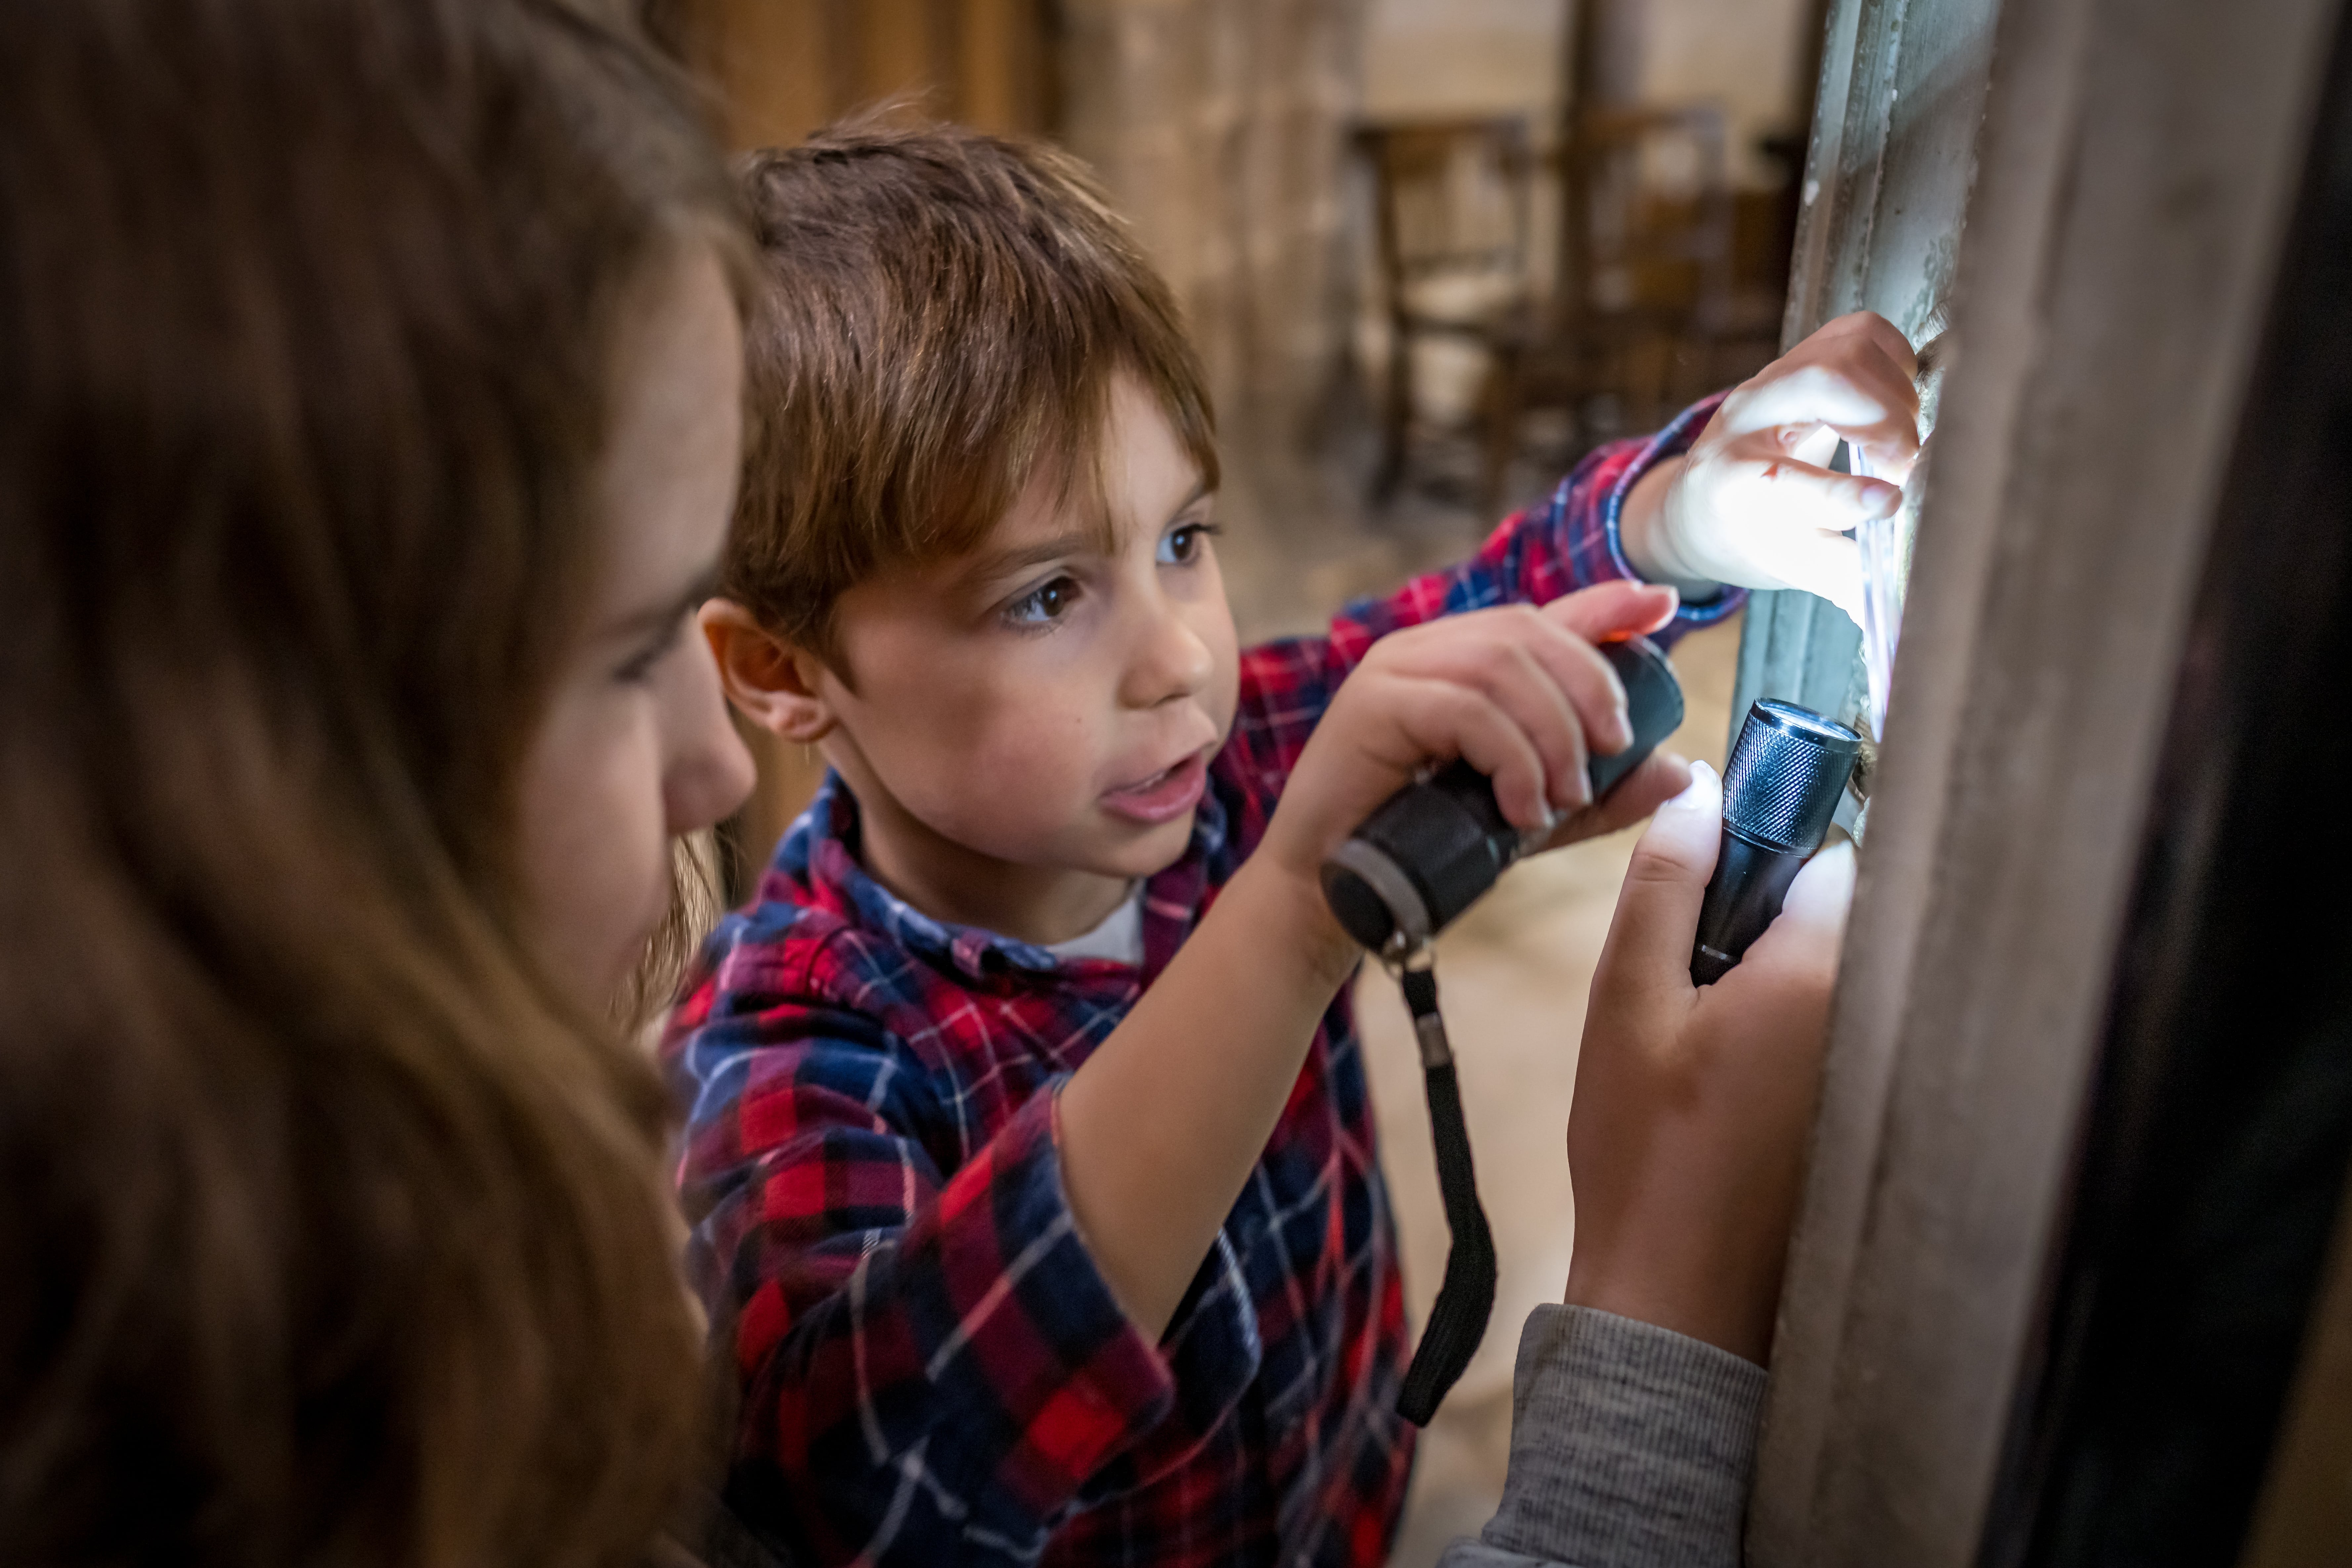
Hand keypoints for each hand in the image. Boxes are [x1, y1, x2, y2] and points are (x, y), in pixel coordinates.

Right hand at [1257, 581, 1683, 949]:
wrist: (1332, 894)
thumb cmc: (1425, 849)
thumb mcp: (1530, 817)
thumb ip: (1598, 795)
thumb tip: (1676, 770)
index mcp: (1462, 663)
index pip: (1544, 615)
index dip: (1607, 604)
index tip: (1663, 607)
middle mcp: (1426, 650)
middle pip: (1531, 631)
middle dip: (1590, 685)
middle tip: (1615, 751)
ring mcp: (1394, 671)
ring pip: (1502, 664)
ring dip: (1553, 731)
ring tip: (1563, 796)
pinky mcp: (1371, 705)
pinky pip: (1464, 708)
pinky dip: (1510, 757)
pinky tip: (1521, 808)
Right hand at [1563, 761, 1854, 1363]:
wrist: (1677, 1290)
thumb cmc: (1642, 1148)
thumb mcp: (1626, 999)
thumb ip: (1664, 888)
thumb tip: (1696, 794)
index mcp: (1819, 976)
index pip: (1830, 853)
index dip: (1767, 842)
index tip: (1709, 863)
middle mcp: (1872, 1013)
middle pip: (1841, 908)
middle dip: (1765, 908)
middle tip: (1690, 959)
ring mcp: (1875, 1065)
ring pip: (1836, 967)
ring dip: (1772, 967)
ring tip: (1699, 1022)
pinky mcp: (1862, 1105)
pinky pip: (1836, 1024)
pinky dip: (1784, 1022)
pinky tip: (1725, 1071)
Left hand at [1619, 311, 1920, 626]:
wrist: (1708, 495)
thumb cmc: (1751, 532)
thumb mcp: (1784, 562)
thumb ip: (1835, 576)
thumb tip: (1888, 607)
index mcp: (1727, 477)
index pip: (1785, 477)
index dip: (1843, 493)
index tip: (1890, 503)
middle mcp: (1743, 416)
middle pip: (1820, 384)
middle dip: (1881, 422)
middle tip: (1904, 466)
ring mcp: (1773, 376)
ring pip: (1845, 351)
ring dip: (1892, 395)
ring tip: (1899, 442)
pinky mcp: (1804, 353)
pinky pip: (1862, 332)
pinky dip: (1895, 363)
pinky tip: (1897, 404)